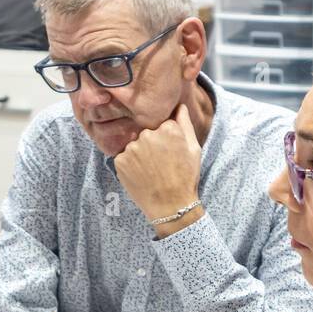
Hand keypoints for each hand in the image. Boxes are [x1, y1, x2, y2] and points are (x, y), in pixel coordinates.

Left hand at [112, 102, 201, 221]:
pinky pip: (123, 157)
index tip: (171, 152)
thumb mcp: (193, 148)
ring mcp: (132, 148)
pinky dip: (129, 165)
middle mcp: (147, 135)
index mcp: (167, 128)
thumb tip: (179, 106)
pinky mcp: (120, 161)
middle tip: (160, 164)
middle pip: (146, 133)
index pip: (162, 124)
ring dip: (139, 154)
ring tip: (151, 171)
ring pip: (134, 145)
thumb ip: (184, 124)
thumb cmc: (186, 177)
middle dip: (152, 144)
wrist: (171, 205)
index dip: (167, 138)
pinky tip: (141, 175)